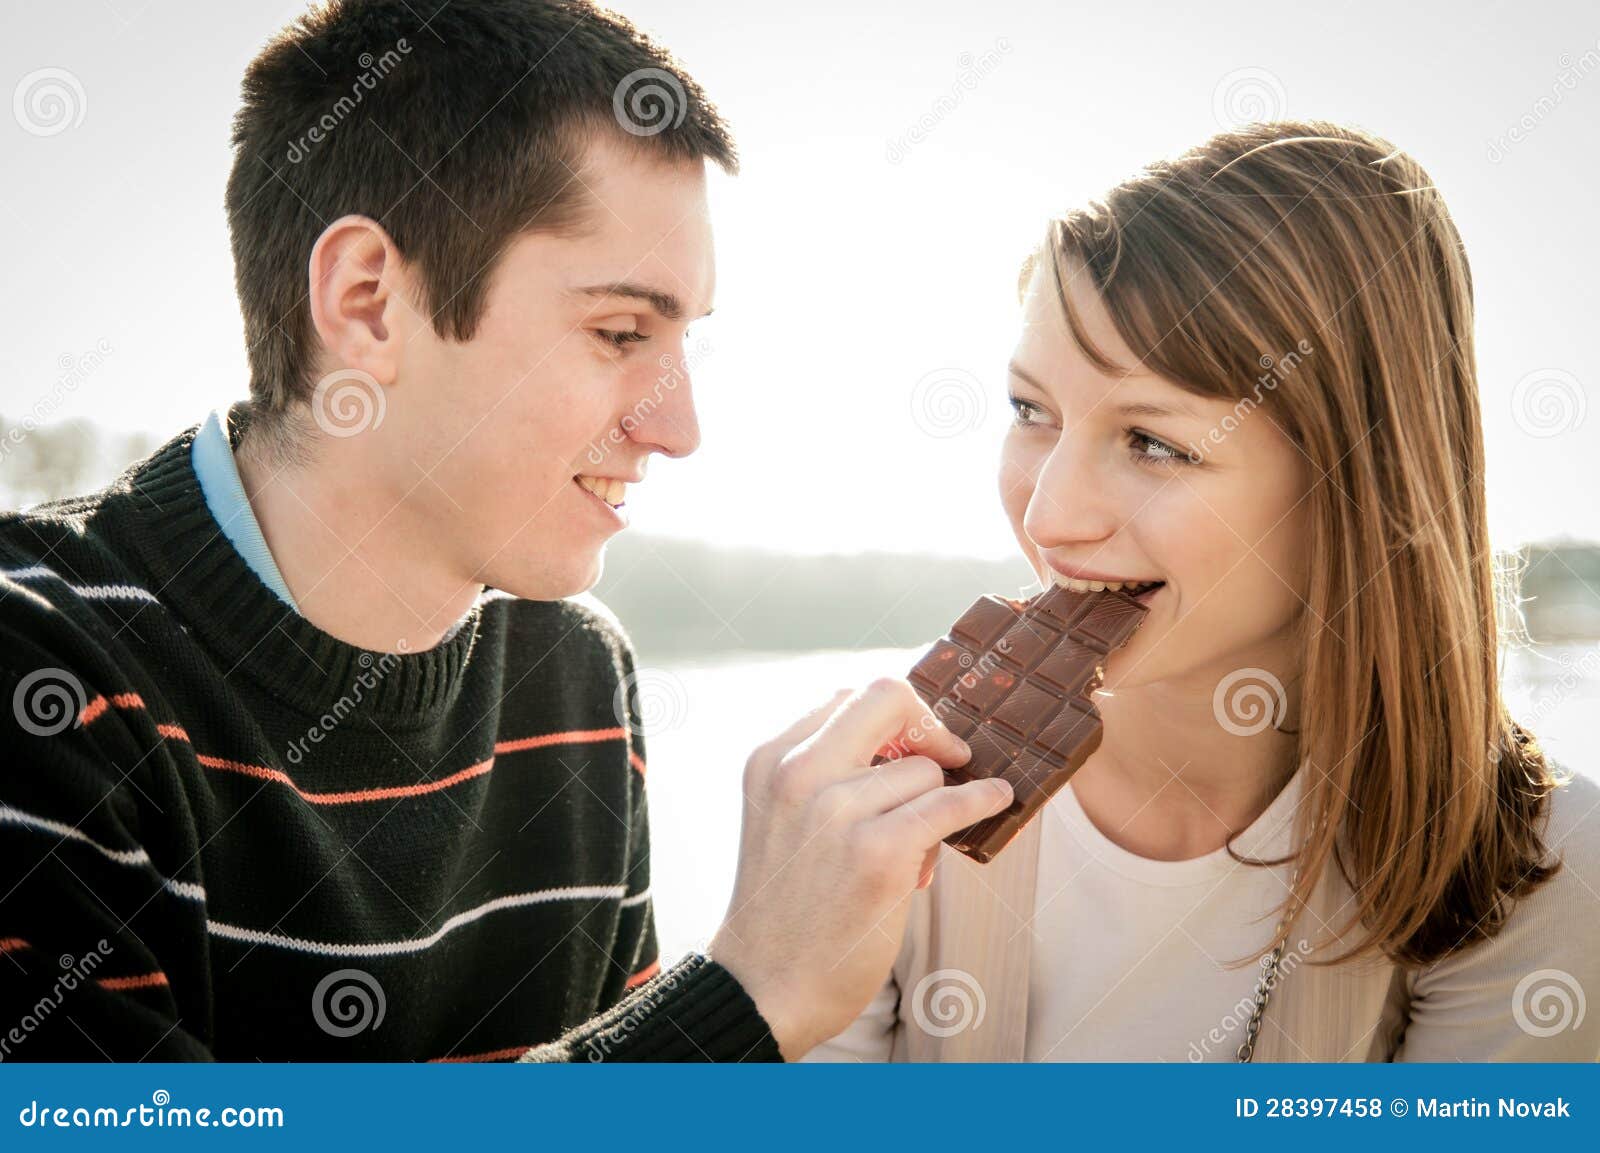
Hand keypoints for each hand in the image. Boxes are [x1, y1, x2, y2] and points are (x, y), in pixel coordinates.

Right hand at [707, 678, 1012, 1058]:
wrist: (764, 988)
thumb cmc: (784, 909)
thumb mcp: (780, 818)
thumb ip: (826, 774)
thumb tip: (911, 747)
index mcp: (772, 760)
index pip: (849, 698)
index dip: (893, 719)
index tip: (914, 745)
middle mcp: (799, 773)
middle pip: (889, 699)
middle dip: (929, 723)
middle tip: (950, 753)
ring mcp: (838, 810)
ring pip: (926, 771)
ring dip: (934, 804)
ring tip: (914, 853)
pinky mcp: (878, 853)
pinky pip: (950, 805)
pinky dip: (982, 799)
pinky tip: (996, 799)